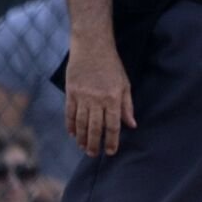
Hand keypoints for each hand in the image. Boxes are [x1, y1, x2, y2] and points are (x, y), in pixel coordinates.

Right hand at [64, 38, 134, 155]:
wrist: (91, 46)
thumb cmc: (112, 66)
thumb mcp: (125, 85)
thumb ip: (127, 106)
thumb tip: (131, 125)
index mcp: (113, 99)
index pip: (113, 126)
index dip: (112, 141)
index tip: (111, 152)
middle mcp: (97, 99)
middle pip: (95, 127)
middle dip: (95, 143)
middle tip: (94, 155)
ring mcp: (82, 96)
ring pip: (81, 122)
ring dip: (82, 137)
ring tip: (84, 148)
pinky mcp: (70, 91)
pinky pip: (69, 112)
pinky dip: (71, 124)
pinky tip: (73, 134)